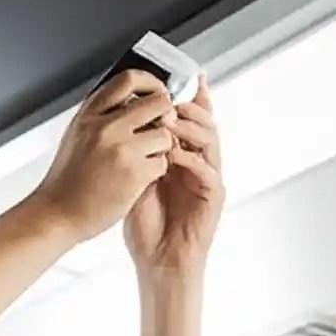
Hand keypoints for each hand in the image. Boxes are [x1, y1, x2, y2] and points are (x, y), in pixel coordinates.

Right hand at [29, 70, 174, 242]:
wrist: (56, 214)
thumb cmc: (66, 181)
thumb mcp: (77, 136)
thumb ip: (101, 117)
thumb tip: (132, 103)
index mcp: (90, 114)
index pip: (129, 79)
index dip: (151, 83)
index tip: (157, 93)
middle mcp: (105, 126)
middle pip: (157, 102)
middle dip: (166, 114)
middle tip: (162, 126)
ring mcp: (121, 148)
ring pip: (165, 134)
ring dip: (162, 147)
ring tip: (146, 159)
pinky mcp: (134, 172)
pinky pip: (163, 161)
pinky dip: (157, 170)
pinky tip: (141, 178)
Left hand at [124, 75, 223, 276]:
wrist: (157, 260)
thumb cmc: (145, 224)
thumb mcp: (135, 178)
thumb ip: (137, 150)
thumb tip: (122, 117)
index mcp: (182, 156)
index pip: (191, 119)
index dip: (190, 97)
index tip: (184, 75)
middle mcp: (199, 163)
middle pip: (205, 123)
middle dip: (189, 107)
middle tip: (171, 98)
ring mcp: (209, 179)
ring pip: (211, 141)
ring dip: (192, 127)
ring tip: (171, 120)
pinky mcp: (213, 197)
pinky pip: (208, 171)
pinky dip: (192, 159)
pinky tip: (174, 154)